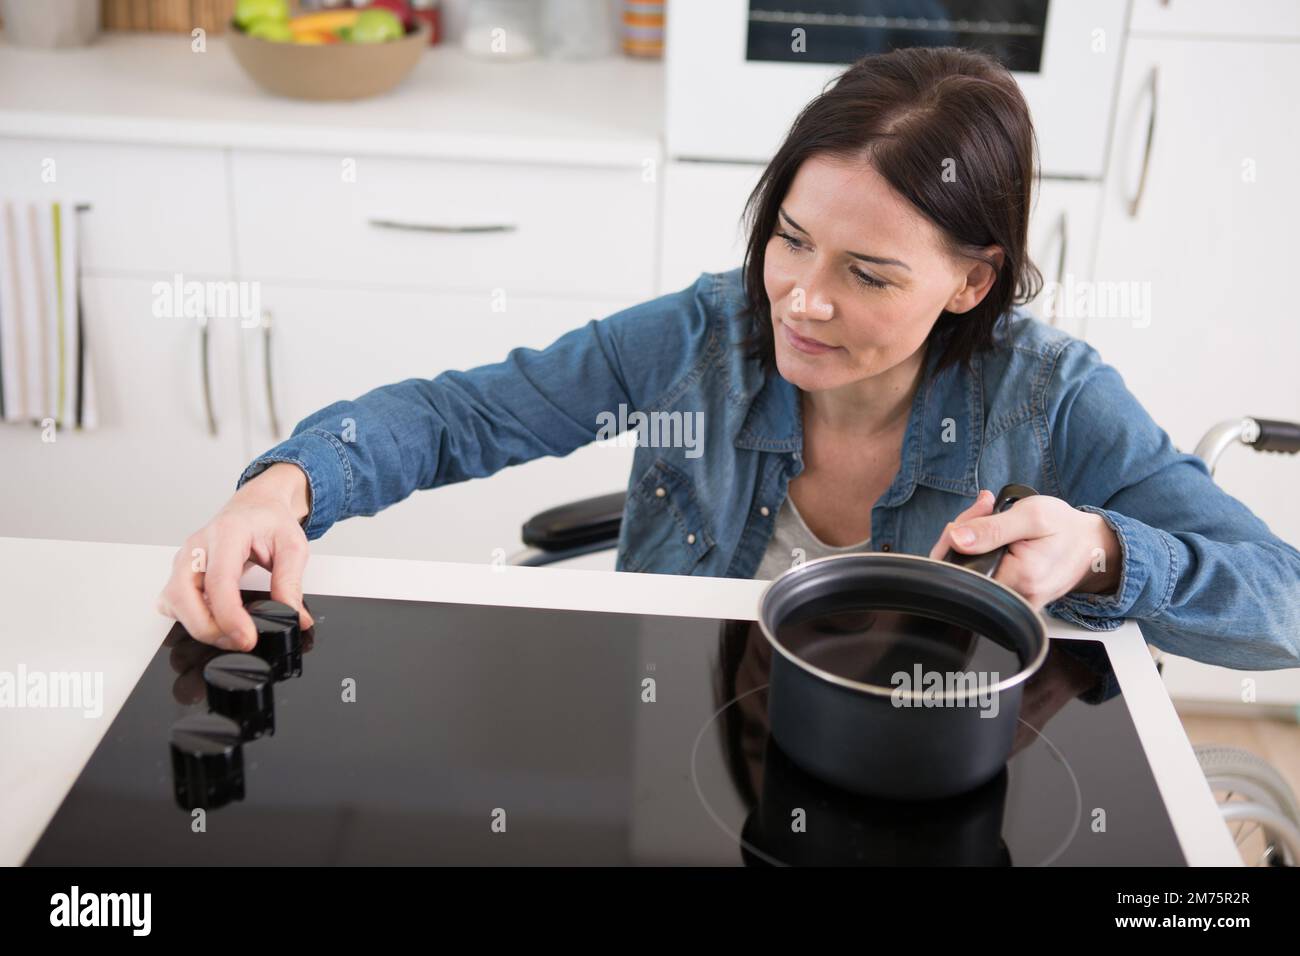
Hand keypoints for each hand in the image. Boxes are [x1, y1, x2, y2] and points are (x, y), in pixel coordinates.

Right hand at [157, 463, 314, 649]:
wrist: (256, 506)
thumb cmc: (270, 521)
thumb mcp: (293, 546)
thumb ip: (291, 583)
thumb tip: (294, 618)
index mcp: (227, 533)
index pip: (219, 581)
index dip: (229, 615)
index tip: (247, 638)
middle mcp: (198, 546)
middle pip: (183, 595)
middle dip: (208, 628)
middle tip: (239, 642)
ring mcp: (185, 559)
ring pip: (172, 601)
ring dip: (198, 626)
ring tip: (231, 636)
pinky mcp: (180, 572)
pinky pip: (172, 602)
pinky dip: (188, 619)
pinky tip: (214, 623)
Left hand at [928, 489, 1120, 609]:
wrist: (1093, 547)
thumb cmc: (1066, 529)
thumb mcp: (1031, 515)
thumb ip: (992, 528)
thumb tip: (955, 539)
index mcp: (1020, 578)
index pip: (960, 565)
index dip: (956, 536)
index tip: (975, 513)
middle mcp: (1016, 598)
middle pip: (961, 570)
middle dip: (963, 535)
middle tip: (985, 510)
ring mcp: (1014, 603)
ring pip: (969, 574)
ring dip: (972, 544)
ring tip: (991, 519)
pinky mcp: (1013, 601)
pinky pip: (984, 579)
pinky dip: (982, 555)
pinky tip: (993, 537)